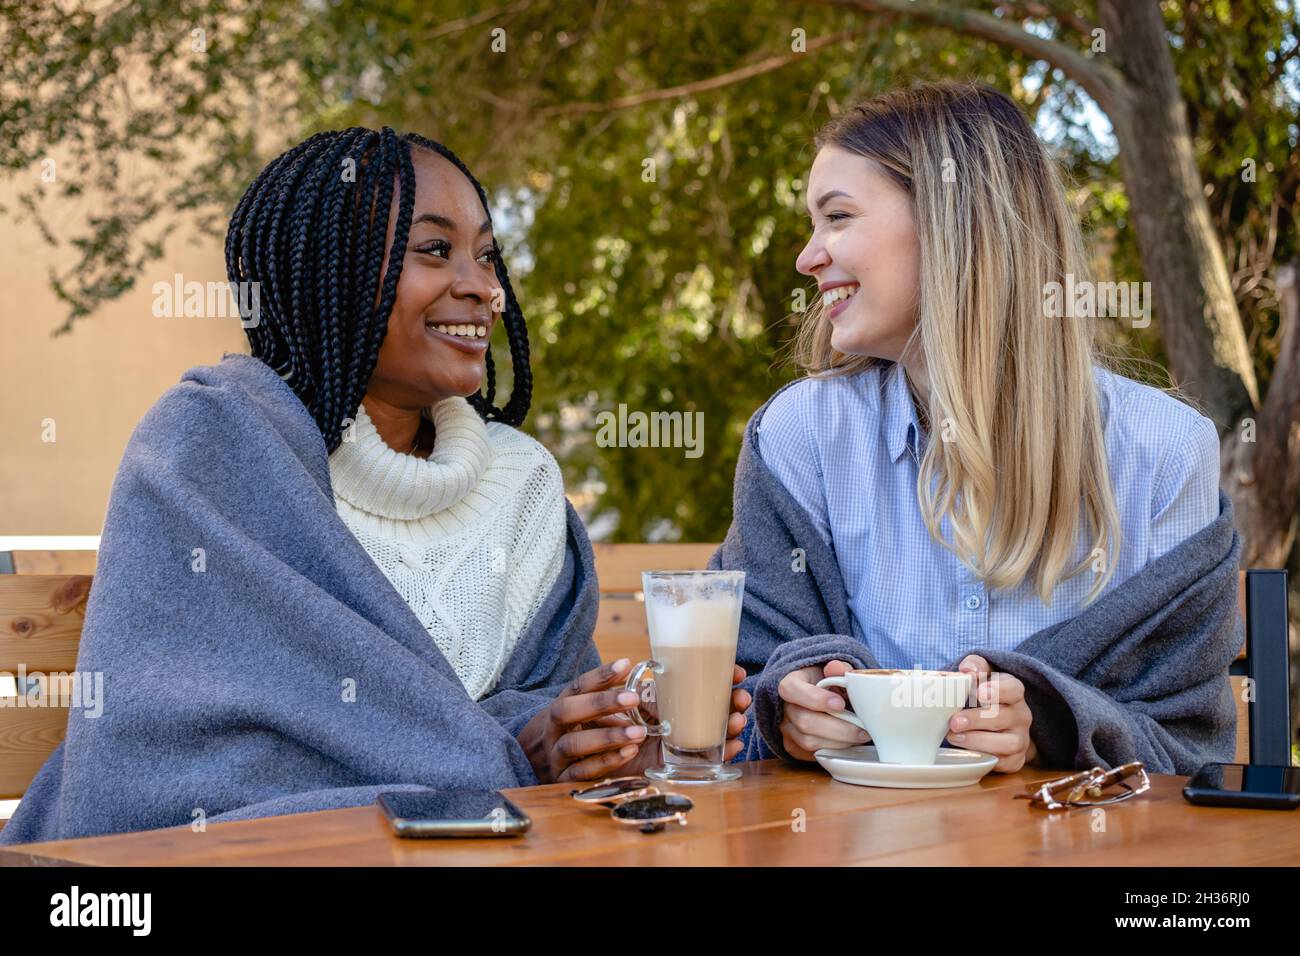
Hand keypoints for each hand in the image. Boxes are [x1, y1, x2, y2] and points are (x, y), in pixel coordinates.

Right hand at [517, 659, 649, 782]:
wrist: (530, 768)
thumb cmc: (564, 737)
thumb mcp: (576, 716)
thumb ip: (603, 704)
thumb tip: (642, 686)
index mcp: (557, 708)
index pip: (576, 687)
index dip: (600, 676)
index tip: (625, 664)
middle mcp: (551, 730)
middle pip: (566, 711)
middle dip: (600, 703)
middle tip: (633, 698)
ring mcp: (553, 756)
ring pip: (573, 744)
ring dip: (608, 737)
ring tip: (639, 732)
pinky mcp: (560, 780)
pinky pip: (581, 773)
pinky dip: (606, 762)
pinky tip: (629, 752)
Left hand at [602, 664, 751, 775]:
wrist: (589, 749)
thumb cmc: (603, 717)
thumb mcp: (619, 699)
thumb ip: (633, 689)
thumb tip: (635, 675)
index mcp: (669, 696)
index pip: (701, 683)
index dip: (723, 677)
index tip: (738, 672)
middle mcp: (680, 717)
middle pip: (715, 707)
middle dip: (733, 701)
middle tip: (742, 698)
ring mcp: (681, 739)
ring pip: (715, 731)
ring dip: (730, 725)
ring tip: (738, 721)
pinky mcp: (676, 762)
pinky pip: (704, 758)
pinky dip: (722, 753)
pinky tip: (733, 746)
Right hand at [777, 659, 868, 760]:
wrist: (819, 697)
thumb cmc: (827, 683)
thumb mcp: (834, 671)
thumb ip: (838, 668)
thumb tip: (837, 668)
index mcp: (789, 684)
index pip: (793, 690)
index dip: (815, 698)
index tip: (840, 704)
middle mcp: (783, 708)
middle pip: (804, 721)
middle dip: (837, 728)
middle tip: (863, 729)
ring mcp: (785, 729)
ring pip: (809, 742)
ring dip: (839, 742)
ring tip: (860, 737)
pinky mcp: (793, 747)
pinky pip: (812, 754)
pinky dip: (834, 751)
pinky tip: (850, 744)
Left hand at [948, 654, 1035, 772]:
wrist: (996, 724)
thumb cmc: (983, 695)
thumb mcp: (980, 674)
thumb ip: (974, 665)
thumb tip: (967, 670)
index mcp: (1013, 692)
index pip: (1013, 689)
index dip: (997, 690)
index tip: (979, 692)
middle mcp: (1021, 715)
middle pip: (1005, 717)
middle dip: (977, 720)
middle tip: (954, 722)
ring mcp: (1021, 738)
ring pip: (1009, 743)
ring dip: (979, 741)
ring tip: (954, 736)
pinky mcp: (1016, 759)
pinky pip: (1006, 763)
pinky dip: (986, 758)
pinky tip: (967, 752)